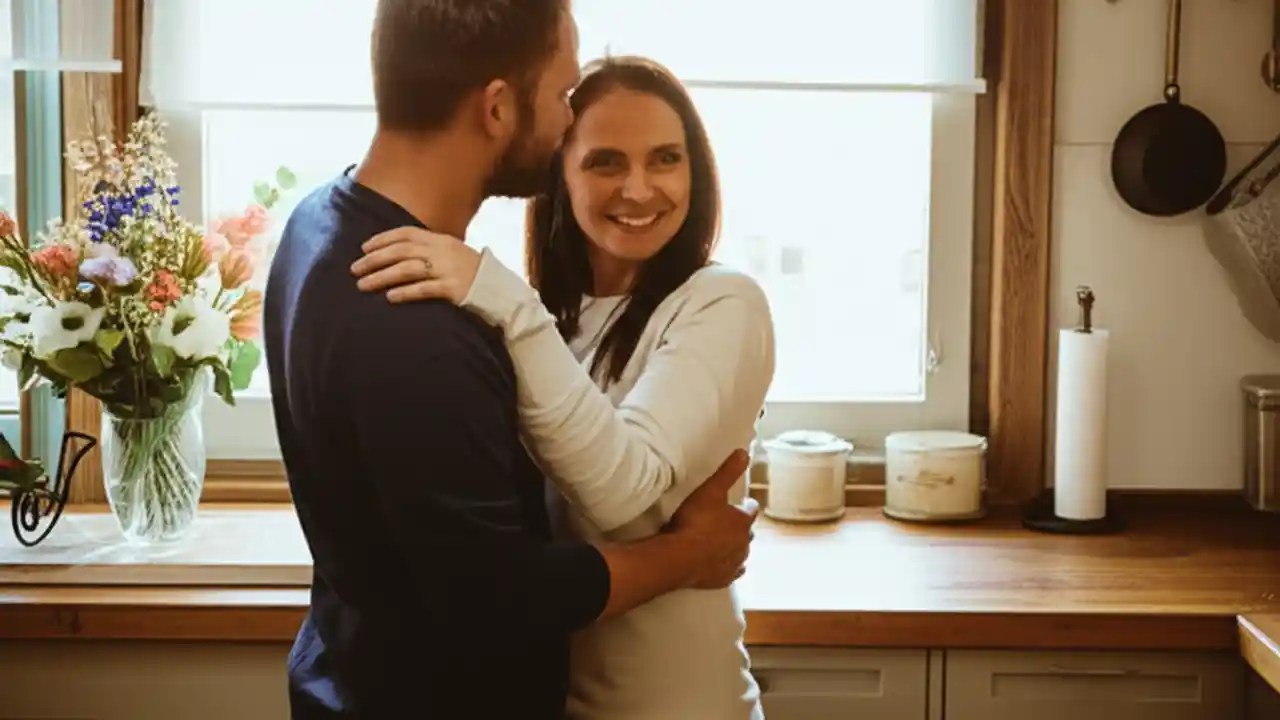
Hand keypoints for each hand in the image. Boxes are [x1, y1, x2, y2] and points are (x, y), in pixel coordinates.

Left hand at [350, 226, 480, 304]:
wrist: (501, 291)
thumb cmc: (473, 273)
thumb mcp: (453, 253)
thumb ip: (430, 250)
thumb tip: (400, 254)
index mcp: (441, 240)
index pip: (406, 233)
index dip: (383, 239)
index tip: (363, 248)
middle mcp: (442, 251)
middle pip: (401, 251)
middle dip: (375, 259)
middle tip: (355, 269)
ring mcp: (448, 270)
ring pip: (407, 269)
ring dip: (382, 276)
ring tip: (363, 285)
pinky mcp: (453, 289)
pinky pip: (424, 289)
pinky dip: (405, 292)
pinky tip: (390, 297)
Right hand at [666, 449, 758, 588]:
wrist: (680, 557)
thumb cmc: (695, 521)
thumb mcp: (710, 490)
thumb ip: (728, 471)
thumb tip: (744, 452)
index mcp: (742, 520)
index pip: (750, 509)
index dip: (746, 504)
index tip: (742, 502)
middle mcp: (744, 542)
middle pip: (747, 532)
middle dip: (740, 526)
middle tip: (728, 521)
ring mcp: (735, 562)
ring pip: (741, 552)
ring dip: (735, 546)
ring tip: (723, 542)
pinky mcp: (724, 578)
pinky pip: (732, 571)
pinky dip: (729, 566)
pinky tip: (723, 564)